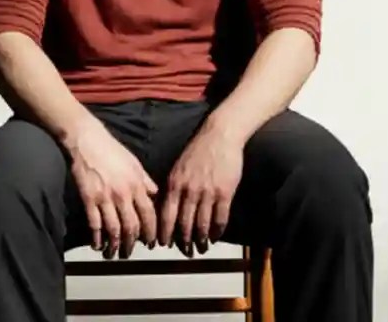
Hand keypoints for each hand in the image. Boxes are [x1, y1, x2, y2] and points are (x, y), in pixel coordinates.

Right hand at [66, 119, 158, 259]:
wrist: (87, 140)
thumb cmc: (111, 149)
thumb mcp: (134, 163)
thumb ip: (145, 181)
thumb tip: (155, 194)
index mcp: (137, 185)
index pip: (149, 214)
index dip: (150, 232)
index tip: (150, 242)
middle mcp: (123, 194)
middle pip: (132, 226)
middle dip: (132, 243)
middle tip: (130, 252)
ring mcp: (106, 197)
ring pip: (114, 229)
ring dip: (115, 245)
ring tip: (113, 253)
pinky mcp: (89, 198)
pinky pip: (95, 224)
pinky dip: (97, 238)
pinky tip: (97, 245)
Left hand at [159, 124, 243, 256]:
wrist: (220, 136)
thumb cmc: (198, 151)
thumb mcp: (178, 168)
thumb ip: (172, 188)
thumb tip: (165, 208)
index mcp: (174, 184)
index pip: (165, 215)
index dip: (164, 232)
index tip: (163, 244)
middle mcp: (188, 190)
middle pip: (183, 224)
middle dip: (183, 242)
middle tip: (185, 252)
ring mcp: (207, 192)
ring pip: (201, 225)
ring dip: (200, 240)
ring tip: (201, 248)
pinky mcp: (224, 192)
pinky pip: (220, 218)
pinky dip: (217, 231)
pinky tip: (215, 236)